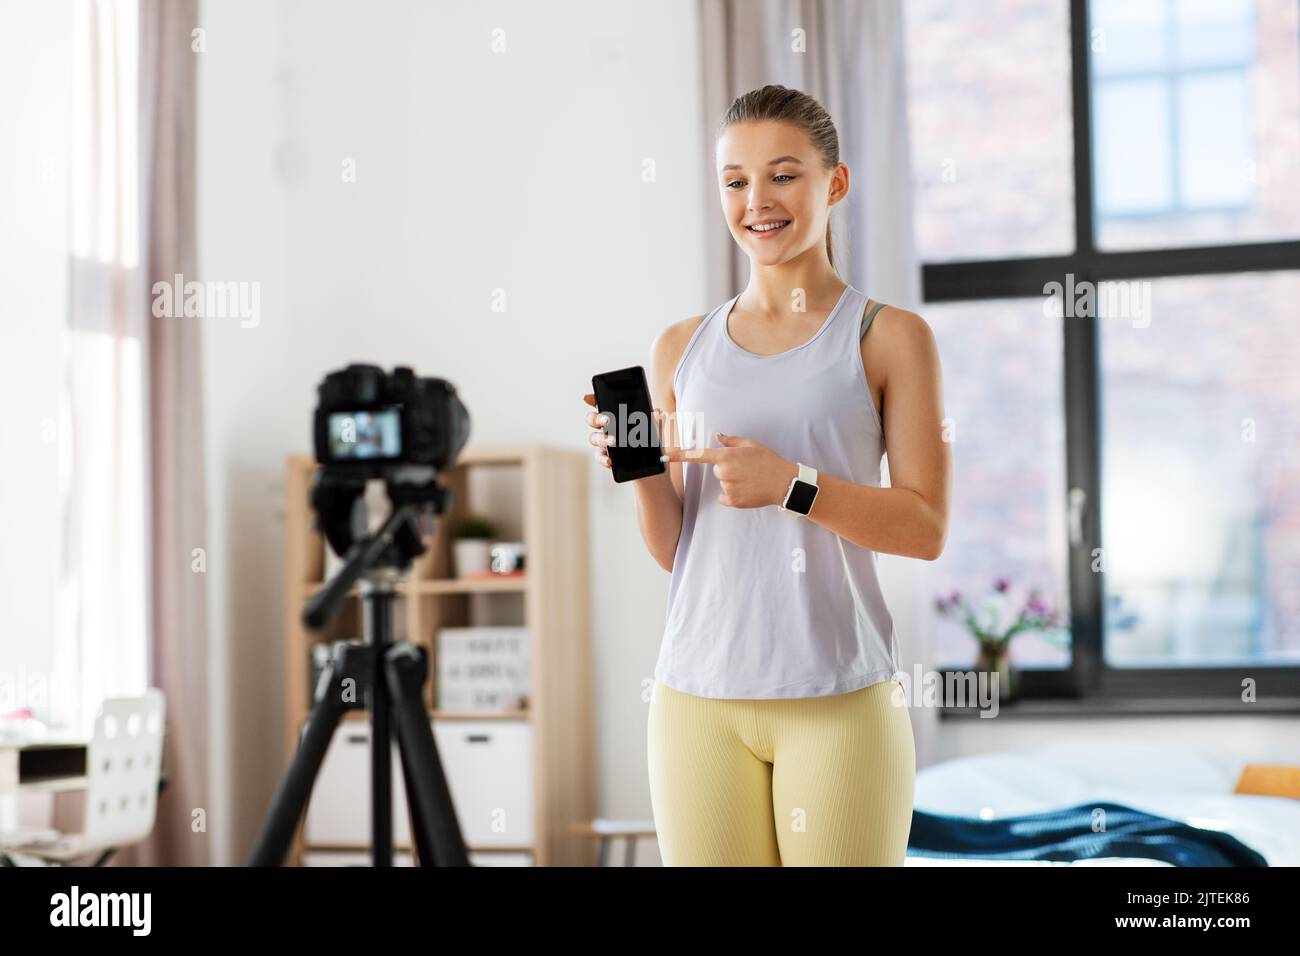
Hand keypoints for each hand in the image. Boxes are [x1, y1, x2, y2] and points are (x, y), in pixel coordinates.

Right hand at [583, 392, 671, 470]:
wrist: (651, 463)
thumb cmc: (649, 439)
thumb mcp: (652, 428)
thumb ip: (653, 418)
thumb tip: (658, 412)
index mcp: (615, 416)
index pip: (600, 405)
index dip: (592, 400)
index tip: (587, 398)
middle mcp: (606, 428)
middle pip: (592, 420)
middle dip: (596, 418)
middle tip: (607, 420)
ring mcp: (604, 442)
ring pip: (594, 438)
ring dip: (602, 438)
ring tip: (614, 441)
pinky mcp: (606, 456)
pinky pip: (599, 456)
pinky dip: (603, 458)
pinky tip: (610, 460)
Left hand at [662, 433, 795, 507]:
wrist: (783, 483)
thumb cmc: (768, 461)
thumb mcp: (751, 445)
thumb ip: (731, 441)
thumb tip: (718, 436)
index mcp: (726, 456)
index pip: (698, 455)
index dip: (679, 455)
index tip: (664, 456)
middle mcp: (724, 472)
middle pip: (717, 470)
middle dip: (728, 469)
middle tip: (746, 469)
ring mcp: (727, 487)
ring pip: (723, 482)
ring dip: (733, 481)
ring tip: (750, 479)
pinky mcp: (732, 500)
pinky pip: (725, 496)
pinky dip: (734, 494)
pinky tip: (748, 490)